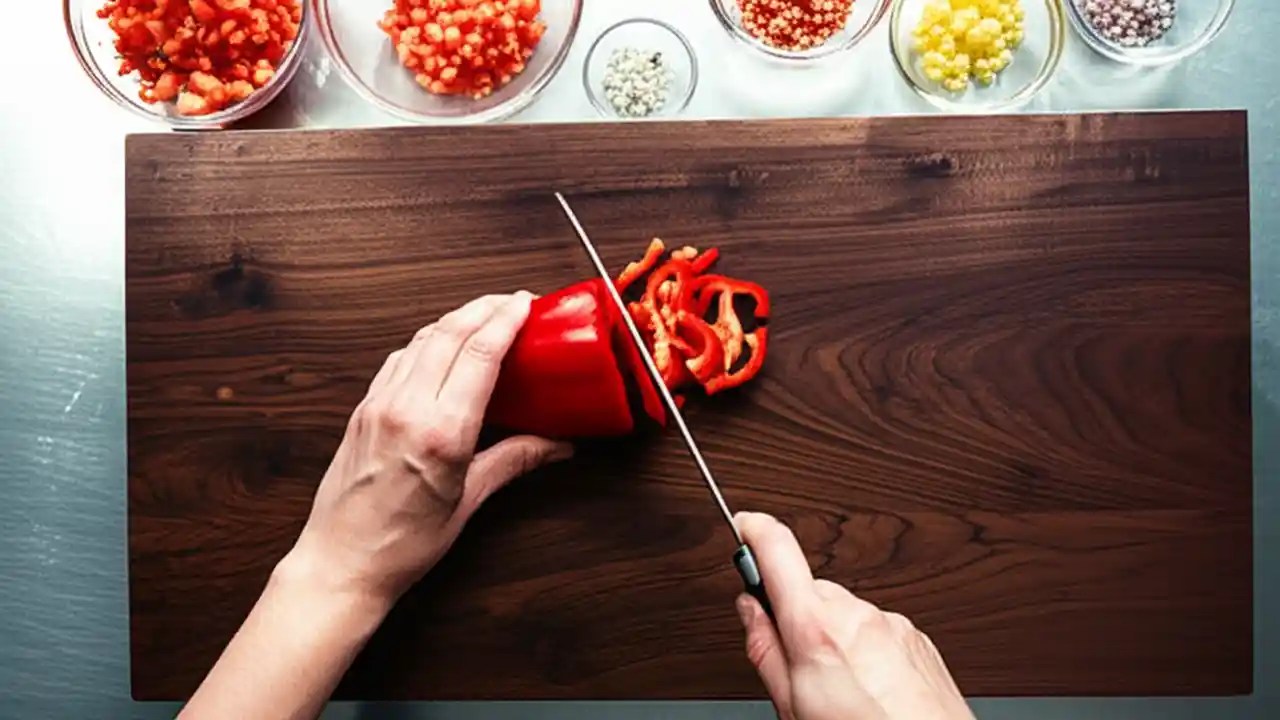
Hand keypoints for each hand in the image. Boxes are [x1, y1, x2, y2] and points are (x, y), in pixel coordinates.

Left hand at [282, 292, 572, 608]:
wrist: (341, 563)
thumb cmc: (400, 545)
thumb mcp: (469, 501)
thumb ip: (514, 461)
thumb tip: (556, 445)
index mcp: (440, 433)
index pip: (480, 353)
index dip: (506, 319)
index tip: (526, 303)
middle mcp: (405, 409)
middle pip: (450, 332)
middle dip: (484, 307)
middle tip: (513, 301)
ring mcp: (379, 405)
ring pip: (420, 339)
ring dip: (455, 319)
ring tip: (483, 316)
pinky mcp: (362, 410)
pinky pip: (397, 359)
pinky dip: (425, 342)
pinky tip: (440, 346)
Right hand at [734, 512, 973, 719]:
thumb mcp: (792, 707)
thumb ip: (766, 651)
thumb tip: (750, 612)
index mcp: (818, 628)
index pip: (778, 549)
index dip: (754, 530)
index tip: (743, 527)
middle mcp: (859, 615)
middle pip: (811, 593)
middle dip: (798, 619)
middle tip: (796, 665)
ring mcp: (893, 625)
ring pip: (846, 615)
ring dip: (834, 640)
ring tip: (842, 692)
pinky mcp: (917, 641)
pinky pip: (878, 633)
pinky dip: (866, 653)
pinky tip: (870, 691)